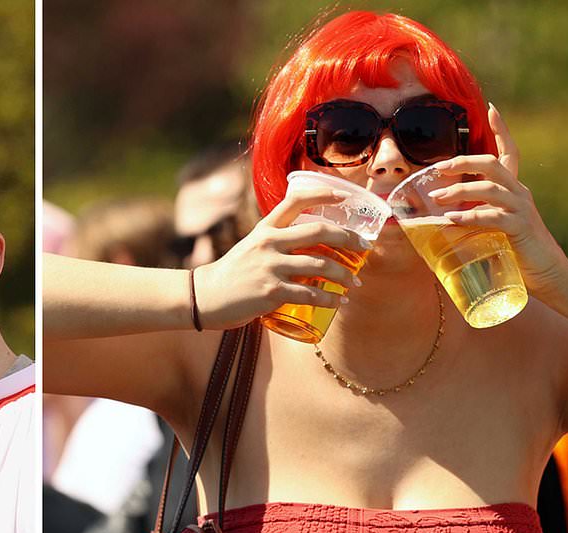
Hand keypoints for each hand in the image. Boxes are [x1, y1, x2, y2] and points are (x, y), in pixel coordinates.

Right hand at [192, 180, 368, 328]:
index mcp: (265, 229)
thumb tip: (309, 248)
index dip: (323, 194)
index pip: (296, 200)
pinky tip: (338, 302)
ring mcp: (271, 267)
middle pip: (320, 231)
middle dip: (349, 239)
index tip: (344, 196)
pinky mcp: (271, 292)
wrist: (203, 298)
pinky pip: (310, 293)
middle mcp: (269, 242)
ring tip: (355, 283)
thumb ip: (276, 243)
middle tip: (364, 249)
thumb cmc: (231, 275)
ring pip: (321, 265)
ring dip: (344, 275)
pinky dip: (329, 299)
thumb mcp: (251, 248)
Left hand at [419, 104, 567, 299]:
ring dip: (459, 189)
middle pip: (491, 164)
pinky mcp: (519, 228)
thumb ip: (474, 219)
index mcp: (514, 190)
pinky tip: (450, 220)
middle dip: (463, 161)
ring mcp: (521, 209)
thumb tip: (437, 221)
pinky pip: (493, 216)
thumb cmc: (516, 254)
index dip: (502, 130)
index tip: (491, 108)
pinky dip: (469, 217)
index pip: (510, 153)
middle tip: (438, 167)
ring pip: (489, 187)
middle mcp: (519, 193)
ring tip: (436, 196)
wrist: (548, 276)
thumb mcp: (493, 230)